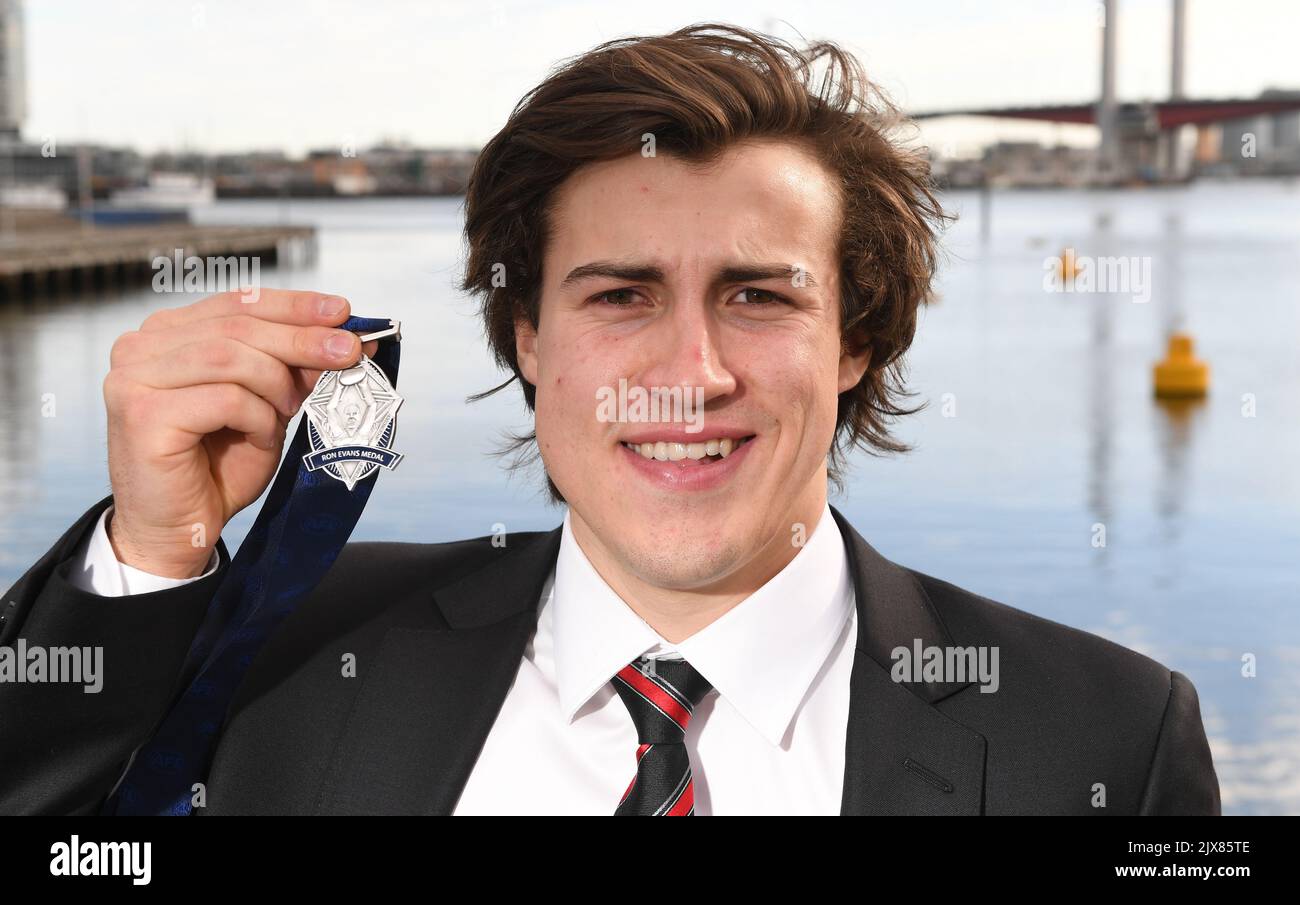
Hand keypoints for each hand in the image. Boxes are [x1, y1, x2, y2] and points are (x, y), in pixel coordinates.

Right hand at [103, 290, 377, 577]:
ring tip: (289, 412)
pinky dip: (257, 417)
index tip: (342, 311)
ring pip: (230, 357)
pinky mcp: (142, 413)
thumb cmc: (217, 468)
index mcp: (167, 334)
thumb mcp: (268, 407)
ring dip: (276, 384)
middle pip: (238, 325)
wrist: (179, 530)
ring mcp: (133, 378)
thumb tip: (345, 338)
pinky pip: (225, 398)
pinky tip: (260, 437)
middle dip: (302, 338)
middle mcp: (140, 347)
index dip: (293, 305)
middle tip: (349, 351)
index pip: (237, 302)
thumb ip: (292, 370)